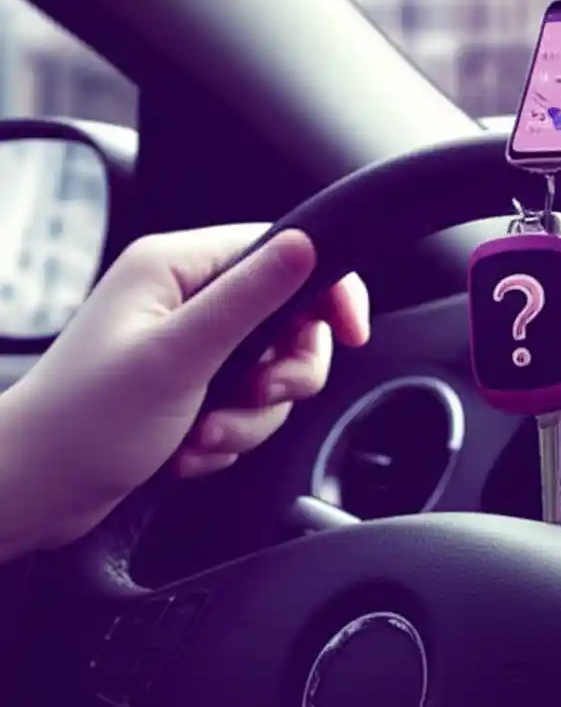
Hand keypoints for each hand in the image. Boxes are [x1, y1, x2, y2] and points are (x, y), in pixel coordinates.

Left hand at [0, 225, 368, 553]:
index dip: (327, 292)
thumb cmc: (83, 423)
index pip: (283, 252)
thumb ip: (249, 299)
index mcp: (176, 267)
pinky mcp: (187, 387)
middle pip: (289, 322)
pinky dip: (228, 435)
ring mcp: (187, 345)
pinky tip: (185, 449)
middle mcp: (184, 298)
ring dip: (249, 417)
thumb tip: (307, 245)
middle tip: (256, 398)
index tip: (351, 333)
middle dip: (282, 375)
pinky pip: (246, 407)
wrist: (32, 491)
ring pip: (271, 373)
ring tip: (200, 436)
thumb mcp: (178, 356)